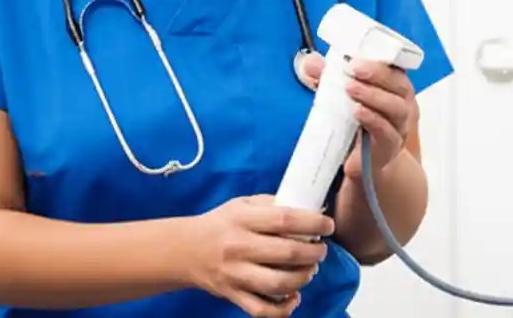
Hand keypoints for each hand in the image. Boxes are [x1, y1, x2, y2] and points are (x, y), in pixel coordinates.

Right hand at [186, 195, 333, 316]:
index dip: (312, 223)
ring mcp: (236, 274)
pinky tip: (294, 296)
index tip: (328, 225)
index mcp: (243, 219)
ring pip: (279, 284)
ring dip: (303, 277)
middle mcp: (239, 247)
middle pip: (287, 253)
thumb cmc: (220, 224)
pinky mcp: (233, 295)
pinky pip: (262, 309)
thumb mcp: (242, 204)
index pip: (285, 219)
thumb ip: (271, 205)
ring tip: (310, 269)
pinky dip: (284, 308)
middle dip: (314, 252)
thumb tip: (307, 210)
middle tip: (321, 250)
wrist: (184, 250)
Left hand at [298, 54, 417, 179]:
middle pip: (400, 86)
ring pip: (396, 108)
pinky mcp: (390, 146)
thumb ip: (328, 78)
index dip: (381, 62)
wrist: (359, 161)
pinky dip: (372, 119)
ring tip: (350, 88)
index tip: (358, 57)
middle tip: (353, 69)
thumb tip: (310, 61)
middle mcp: (402, 105)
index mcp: (395, 89)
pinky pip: (387, 131)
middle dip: (377, 74)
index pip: (396, 70)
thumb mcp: (340, 97)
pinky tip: (357, 111)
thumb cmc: (354, 123)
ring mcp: (399, 127)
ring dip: (373, 96)